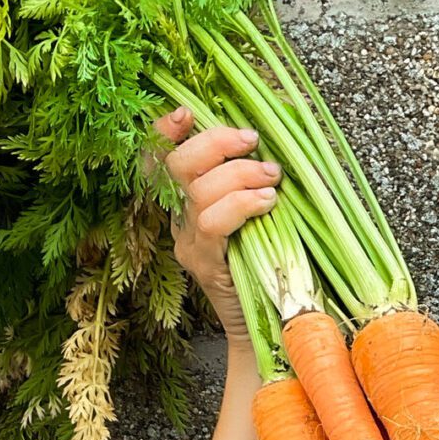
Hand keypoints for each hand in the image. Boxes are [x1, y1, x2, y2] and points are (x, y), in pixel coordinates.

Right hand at [146, 107, 281, 341]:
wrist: (264, 327)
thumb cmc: (268, 265)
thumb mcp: (260, 216)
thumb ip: (254, 184)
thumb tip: (277, 145)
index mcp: (187, 204)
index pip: (161, 159)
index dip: (165, 131)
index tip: (186, 112)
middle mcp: (180, 221)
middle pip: (176, 165)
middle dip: (215, 142)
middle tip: (253, 142)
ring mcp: (188, 244)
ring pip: (197, 191)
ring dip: (238, 173)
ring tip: (271, 178)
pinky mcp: (205, 264)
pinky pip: (212, 224)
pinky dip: (241, 204)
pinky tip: (266, 202)